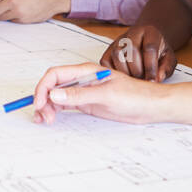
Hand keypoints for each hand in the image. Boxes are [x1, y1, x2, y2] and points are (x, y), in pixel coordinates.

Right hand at [31, 63, 161, 125]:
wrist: (151, 106)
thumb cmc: (135, 96)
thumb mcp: (106, 95)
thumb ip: (80, 94)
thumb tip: (54, 95)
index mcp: (85, 71)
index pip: (55, 75)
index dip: (43, 88)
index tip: (40, 103)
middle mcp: (82, 79)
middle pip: (52, 86)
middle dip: (43, 99)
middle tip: (43, 117)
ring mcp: (83, 91)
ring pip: (56, 97)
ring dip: (47, 107)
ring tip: (45, 121)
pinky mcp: (87, 103)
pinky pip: (65, 105)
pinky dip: (55, 111)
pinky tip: (51, 119)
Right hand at [100, 24, 175, 81]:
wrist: (148, 39)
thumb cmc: (159, 50)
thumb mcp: (169, 58)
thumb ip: (165, 68)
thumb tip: (157, 79)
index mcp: (151, 33)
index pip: (149, 48)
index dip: (150, 67)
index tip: (152, 81)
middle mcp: (133, 33)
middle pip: (131, 49)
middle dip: (137, 70)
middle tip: (142, 80)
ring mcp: (119, 40)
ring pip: (117, 54)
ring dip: (125, 71)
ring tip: (133, 80)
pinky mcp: (108, 49)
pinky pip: (105, 60)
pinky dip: (112, 72)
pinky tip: (122, 78)